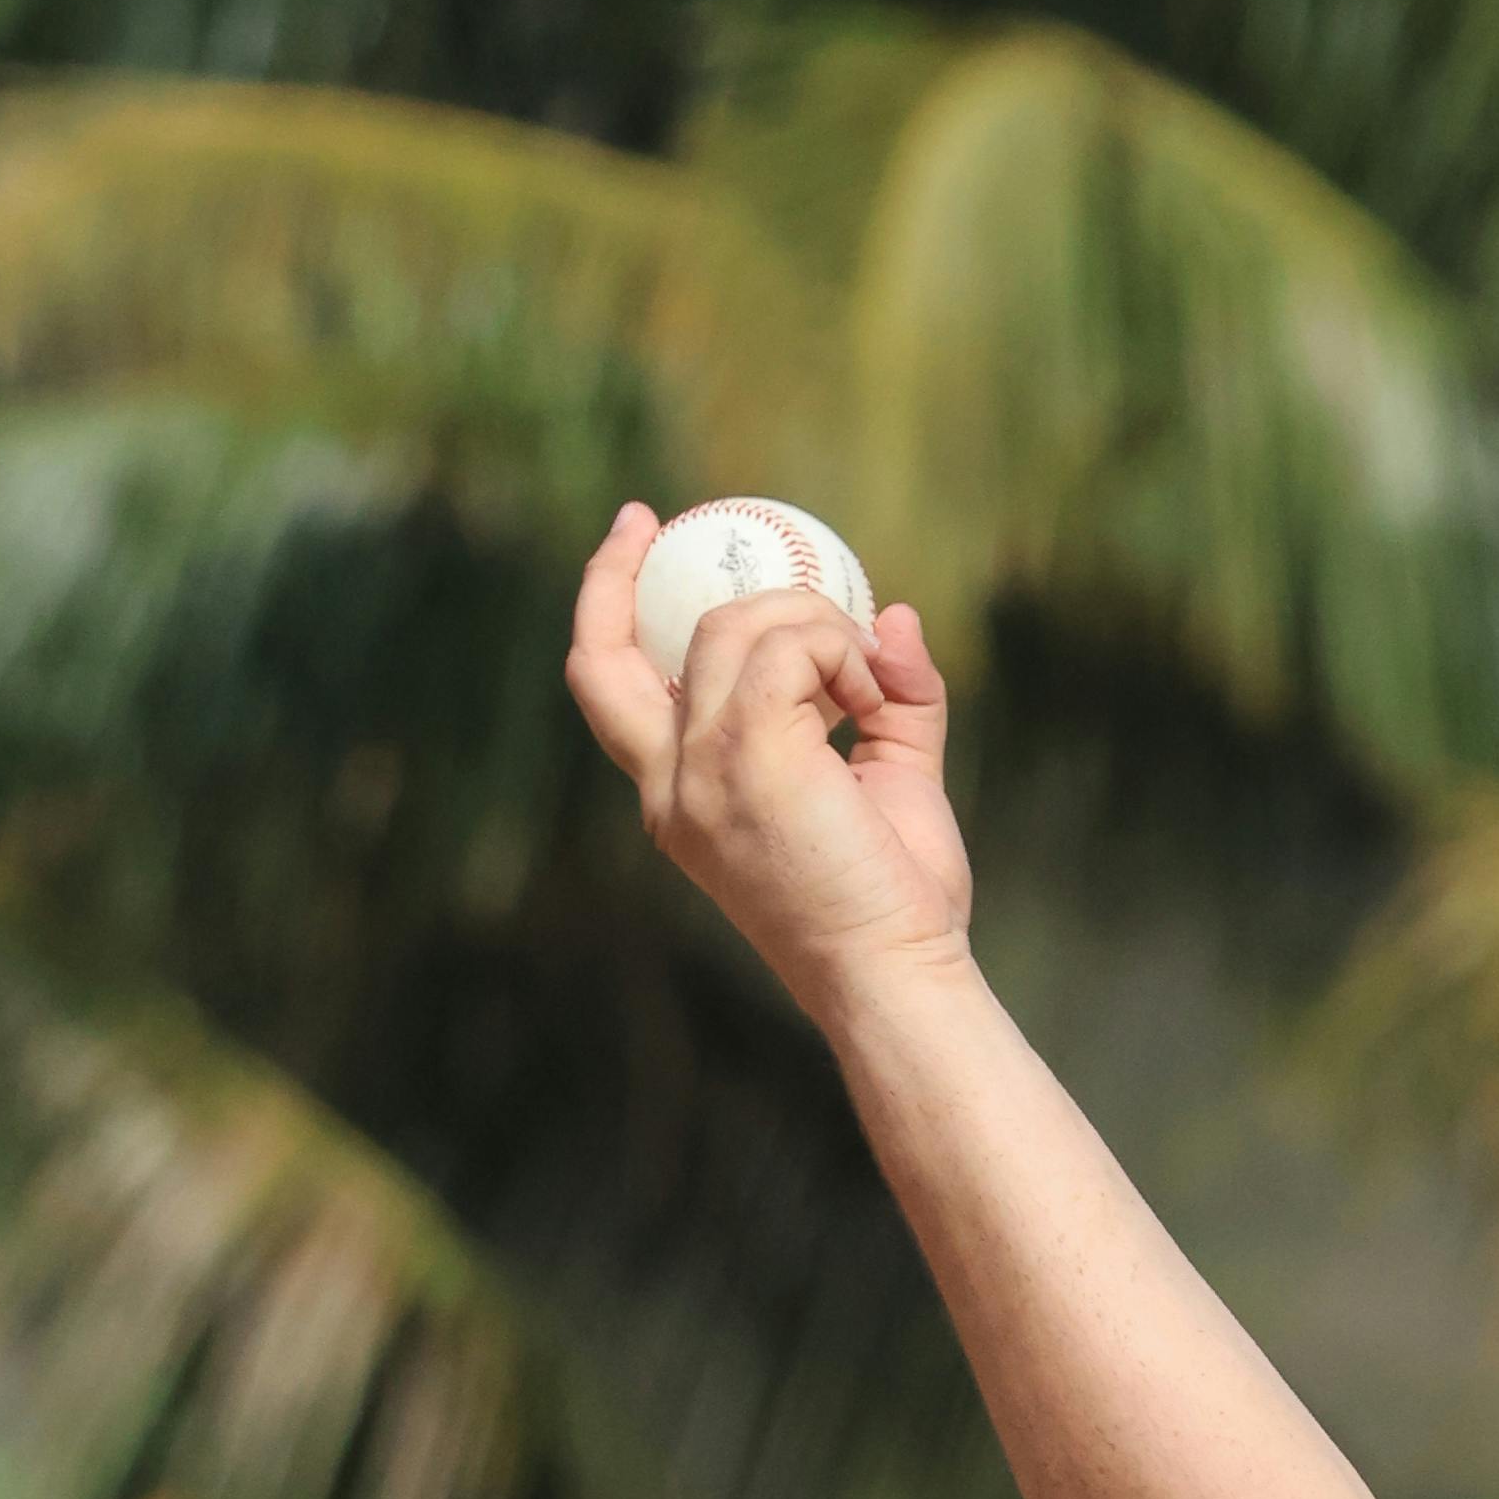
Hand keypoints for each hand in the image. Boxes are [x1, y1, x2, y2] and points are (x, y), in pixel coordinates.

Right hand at [566, 502, 974, 1023]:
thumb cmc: (895, 903)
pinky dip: (842, 650)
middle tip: (690, 522)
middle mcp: (670, 783)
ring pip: (735, 626)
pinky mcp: (745, 751)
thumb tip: (892, 616)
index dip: (602, 601)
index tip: (639, 535)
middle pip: (615, 647)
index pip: (606, 685)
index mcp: (679, 797)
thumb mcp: (892, 780)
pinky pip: (791, 643)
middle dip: (629, 567)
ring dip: (813, 624)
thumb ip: (888, 696)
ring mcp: (700, 766)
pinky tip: (873, 701)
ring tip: (868, 685)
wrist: (894, 976)